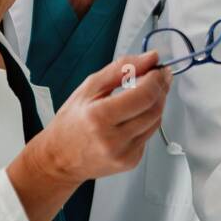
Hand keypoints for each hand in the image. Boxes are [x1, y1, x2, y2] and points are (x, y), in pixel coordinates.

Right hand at [8, 50, 171, 220]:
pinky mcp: (131, 162)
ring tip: (145, 94)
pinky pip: (149, 135)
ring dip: (156, 103)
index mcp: (99, 117)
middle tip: (157, 77)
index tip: (156, 69)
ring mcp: (124, 154)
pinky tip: (134, 116)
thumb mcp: (89, 88)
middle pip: (154, 108)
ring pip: (156, 121)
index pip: (144, 94)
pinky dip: (147, 121)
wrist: (59, 159)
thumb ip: (122, 69)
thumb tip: (150, 58)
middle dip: (160, 89)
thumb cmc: (70, 122)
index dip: (156, 79)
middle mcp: (113, 139)